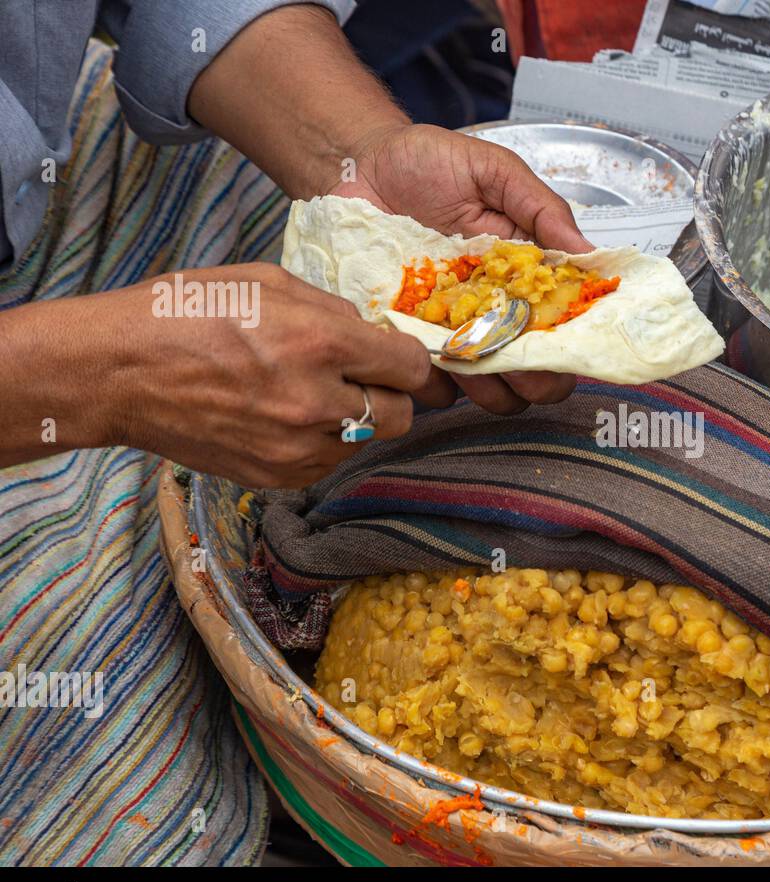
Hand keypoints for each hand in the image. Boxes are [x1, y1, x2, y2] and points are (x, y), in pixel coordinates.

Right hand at [85, 264, 433, 487]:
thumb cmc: (185, 314)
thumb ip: (332, 308)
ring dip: (359, 418)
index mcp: (319, 342)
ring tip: (318, 393)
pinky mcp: (277, 476)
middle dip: (394, 395)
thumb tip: (373, 331)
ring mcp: (297, 447)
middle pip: (402, 414)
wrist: (117, 374)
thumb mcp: (265, 282)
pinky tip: (291, 416)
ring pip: (367, 440)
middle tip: (370, 378)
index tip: (408, 360)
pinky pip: (329, 461)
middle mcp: (317, 401)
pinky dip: (324, 441)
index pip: (411, 367)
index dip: (416, 362)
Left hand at [329, 124, 592, 413]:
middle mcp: (499, 316)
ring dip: (492, 388)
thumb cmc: (425, 163)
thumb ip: (540, 207)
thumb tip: (587, 251)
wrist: (357, 167)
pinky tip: (422, 350)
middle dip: (537, 378)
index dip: (573, 347)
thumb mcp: (492, 169)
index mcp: (527, 280)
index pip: (567, 331)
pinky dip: (435, 382)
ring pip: (494, 394)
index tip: (563, 339)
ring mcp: (458, 334)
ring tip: (469, 354)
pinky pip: (435, 385)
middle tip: (518, 355)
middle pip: (538, 376)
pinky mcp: (415, 343)